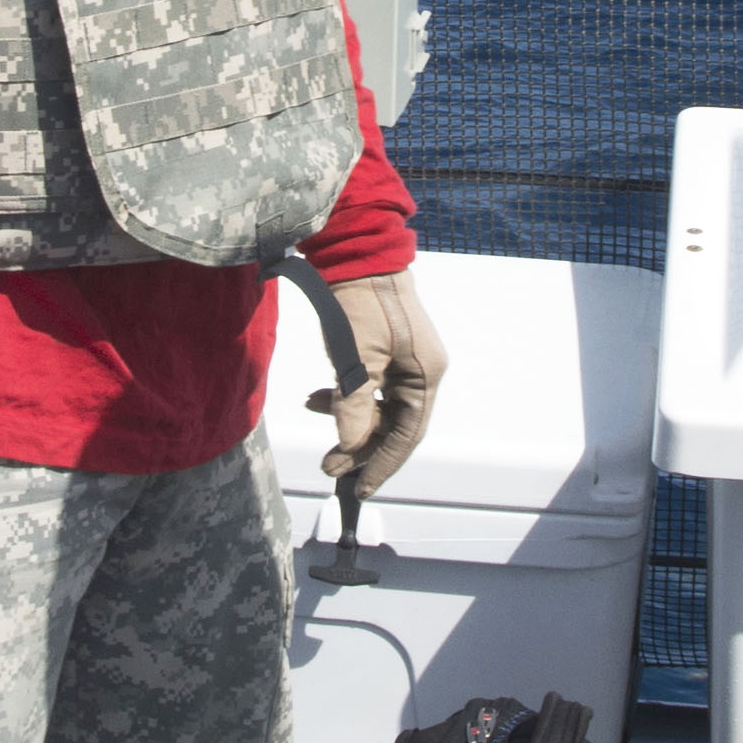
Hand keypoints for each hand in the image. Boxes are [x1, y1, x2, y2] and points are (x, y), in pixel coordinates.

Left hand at [305, 269, 447, 502]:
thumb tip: (352, 447)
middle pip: (392, 425)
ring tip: (319, 425)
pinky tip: (319, 398)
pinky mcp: (384, 350)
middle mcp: (419, 371)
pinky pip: (368, 386)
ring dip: (349, 421)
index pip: (407, 435)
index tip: (359, 488)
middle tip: (330, 465)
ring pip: (377, 407)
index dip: (382, 464)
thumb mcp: (357, 359)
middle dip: (360, 447)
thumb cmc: (361, 302)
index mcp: (424, 376)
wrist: (356, 254)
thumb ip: (355, 407)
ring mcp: (402, 361)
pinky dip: (346, 397)